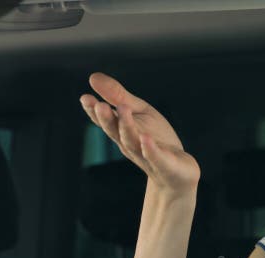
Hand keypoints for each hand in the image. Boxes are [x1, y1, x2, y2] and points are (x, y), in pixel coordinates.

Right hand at [79, 72, 199, 193]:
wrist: (179, 172)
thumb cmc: (157, 140)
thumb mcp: (140, 112)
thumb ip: (118, 96)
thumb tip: (92, 76)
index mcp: (122, 131)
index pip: (105, 120)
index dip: (94, 111)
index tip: (85, 98)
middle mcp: (130, 144)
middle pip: (115, 132)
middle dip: (106, 119)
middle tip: (99, 105)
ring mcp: (146, 156)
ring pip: (133, 142)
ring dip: (127, 127)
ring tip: (122, 109)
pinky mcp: (165, 165)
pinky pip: (156, 157)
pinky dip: (150, 149)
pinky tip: (146, 138)